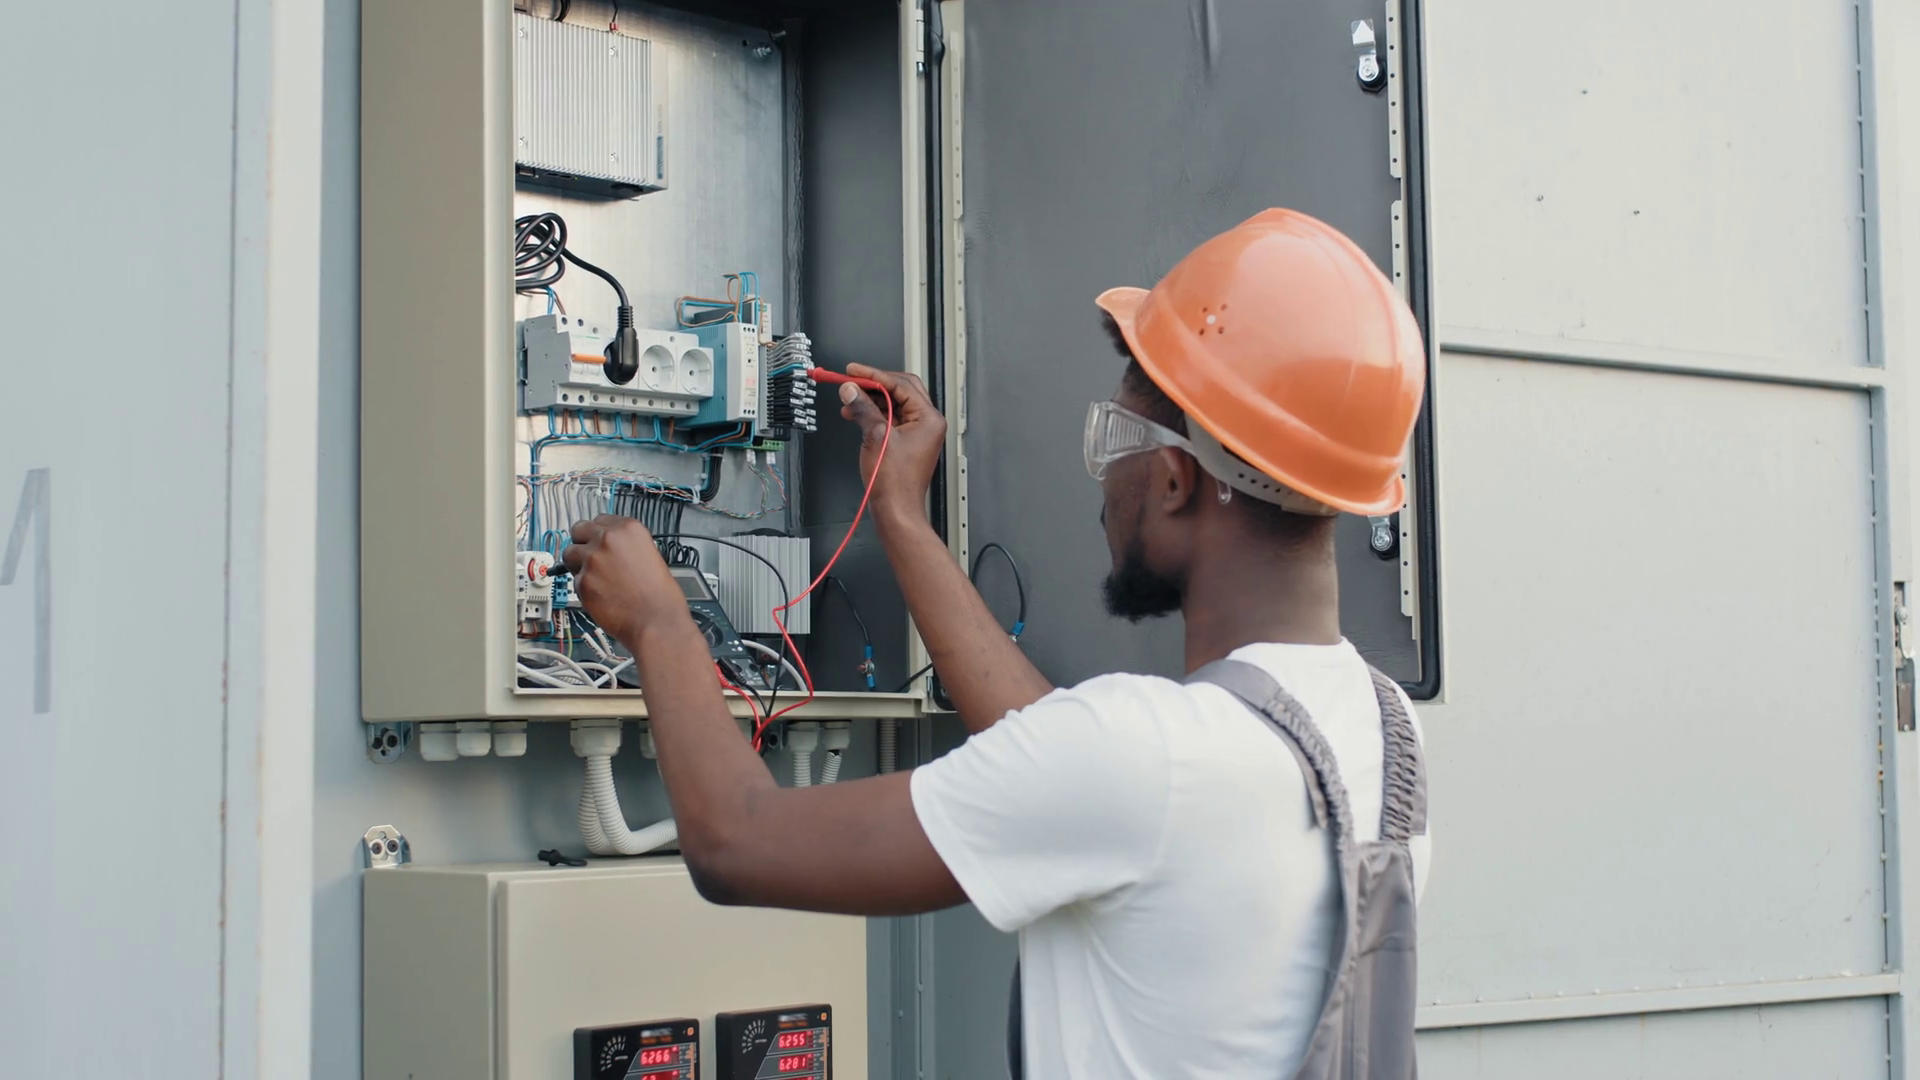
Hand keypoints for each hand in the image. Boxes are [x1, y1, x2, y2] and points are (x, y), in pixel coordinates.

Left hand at [561, 515, 686, 646]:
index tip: (598, 541)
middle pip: (578, 529)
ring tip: (595, 578)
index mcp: (629, 529)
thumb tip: (607, 547)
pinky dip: (585, 588)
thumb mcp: (650, 554)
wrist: (657, 620)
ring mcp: (593, 560)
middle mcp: (608, 539)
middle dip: (582, 543)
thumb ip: (625, 545)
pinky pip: (575, 580)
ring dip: (577, 564)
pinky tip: (602, 595)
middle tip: (589, 556)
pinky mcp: (583, 582)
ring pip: (569, 554)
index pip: (600, 519)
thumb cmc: (659, 594)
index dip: (597, 533)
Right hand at [836, 364, 946, 527]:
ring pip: (893, 404)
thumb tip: (851, 390)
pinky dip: (872, 414)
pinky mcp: (906, 442)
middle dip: (873, 385)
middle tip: (852, 380)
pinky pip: (890, 419)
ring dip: (870, 400)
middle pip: (900, 390)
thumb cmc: (895, 483)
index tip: (854, 371)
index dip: (874, 375)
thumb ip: (862, 408)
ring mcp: (917, 433)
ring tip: (849, 400)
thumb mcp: (875, 437)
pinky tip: (855, 414)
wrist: (895, 509)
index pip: (901, 384)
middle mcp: (927, 423)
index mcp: (928, 418)